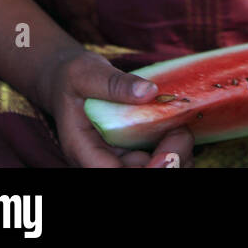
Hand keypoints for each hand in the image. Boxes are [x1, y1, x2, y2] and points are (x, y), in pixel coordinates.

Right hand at [37, 46, 195, 168]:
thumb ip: (114, 84)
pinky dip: (173, 148)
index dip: (145, 171)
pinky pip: (157, 160)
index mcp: (82, 150)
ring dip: (175, 156)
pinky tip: (178, 128)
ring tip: (181, 129)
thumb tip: (149, 91)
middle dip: (167, 162)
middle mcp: (101, 161)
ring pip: (153, 170)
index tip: (167, 156)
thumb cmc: (72, 78)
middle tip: (181, 132)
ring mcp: (118, 159)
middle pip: (138, 174)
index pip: (112, 174)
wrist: (66, 81)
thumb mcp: (87, 73)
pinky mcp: (131, 151)